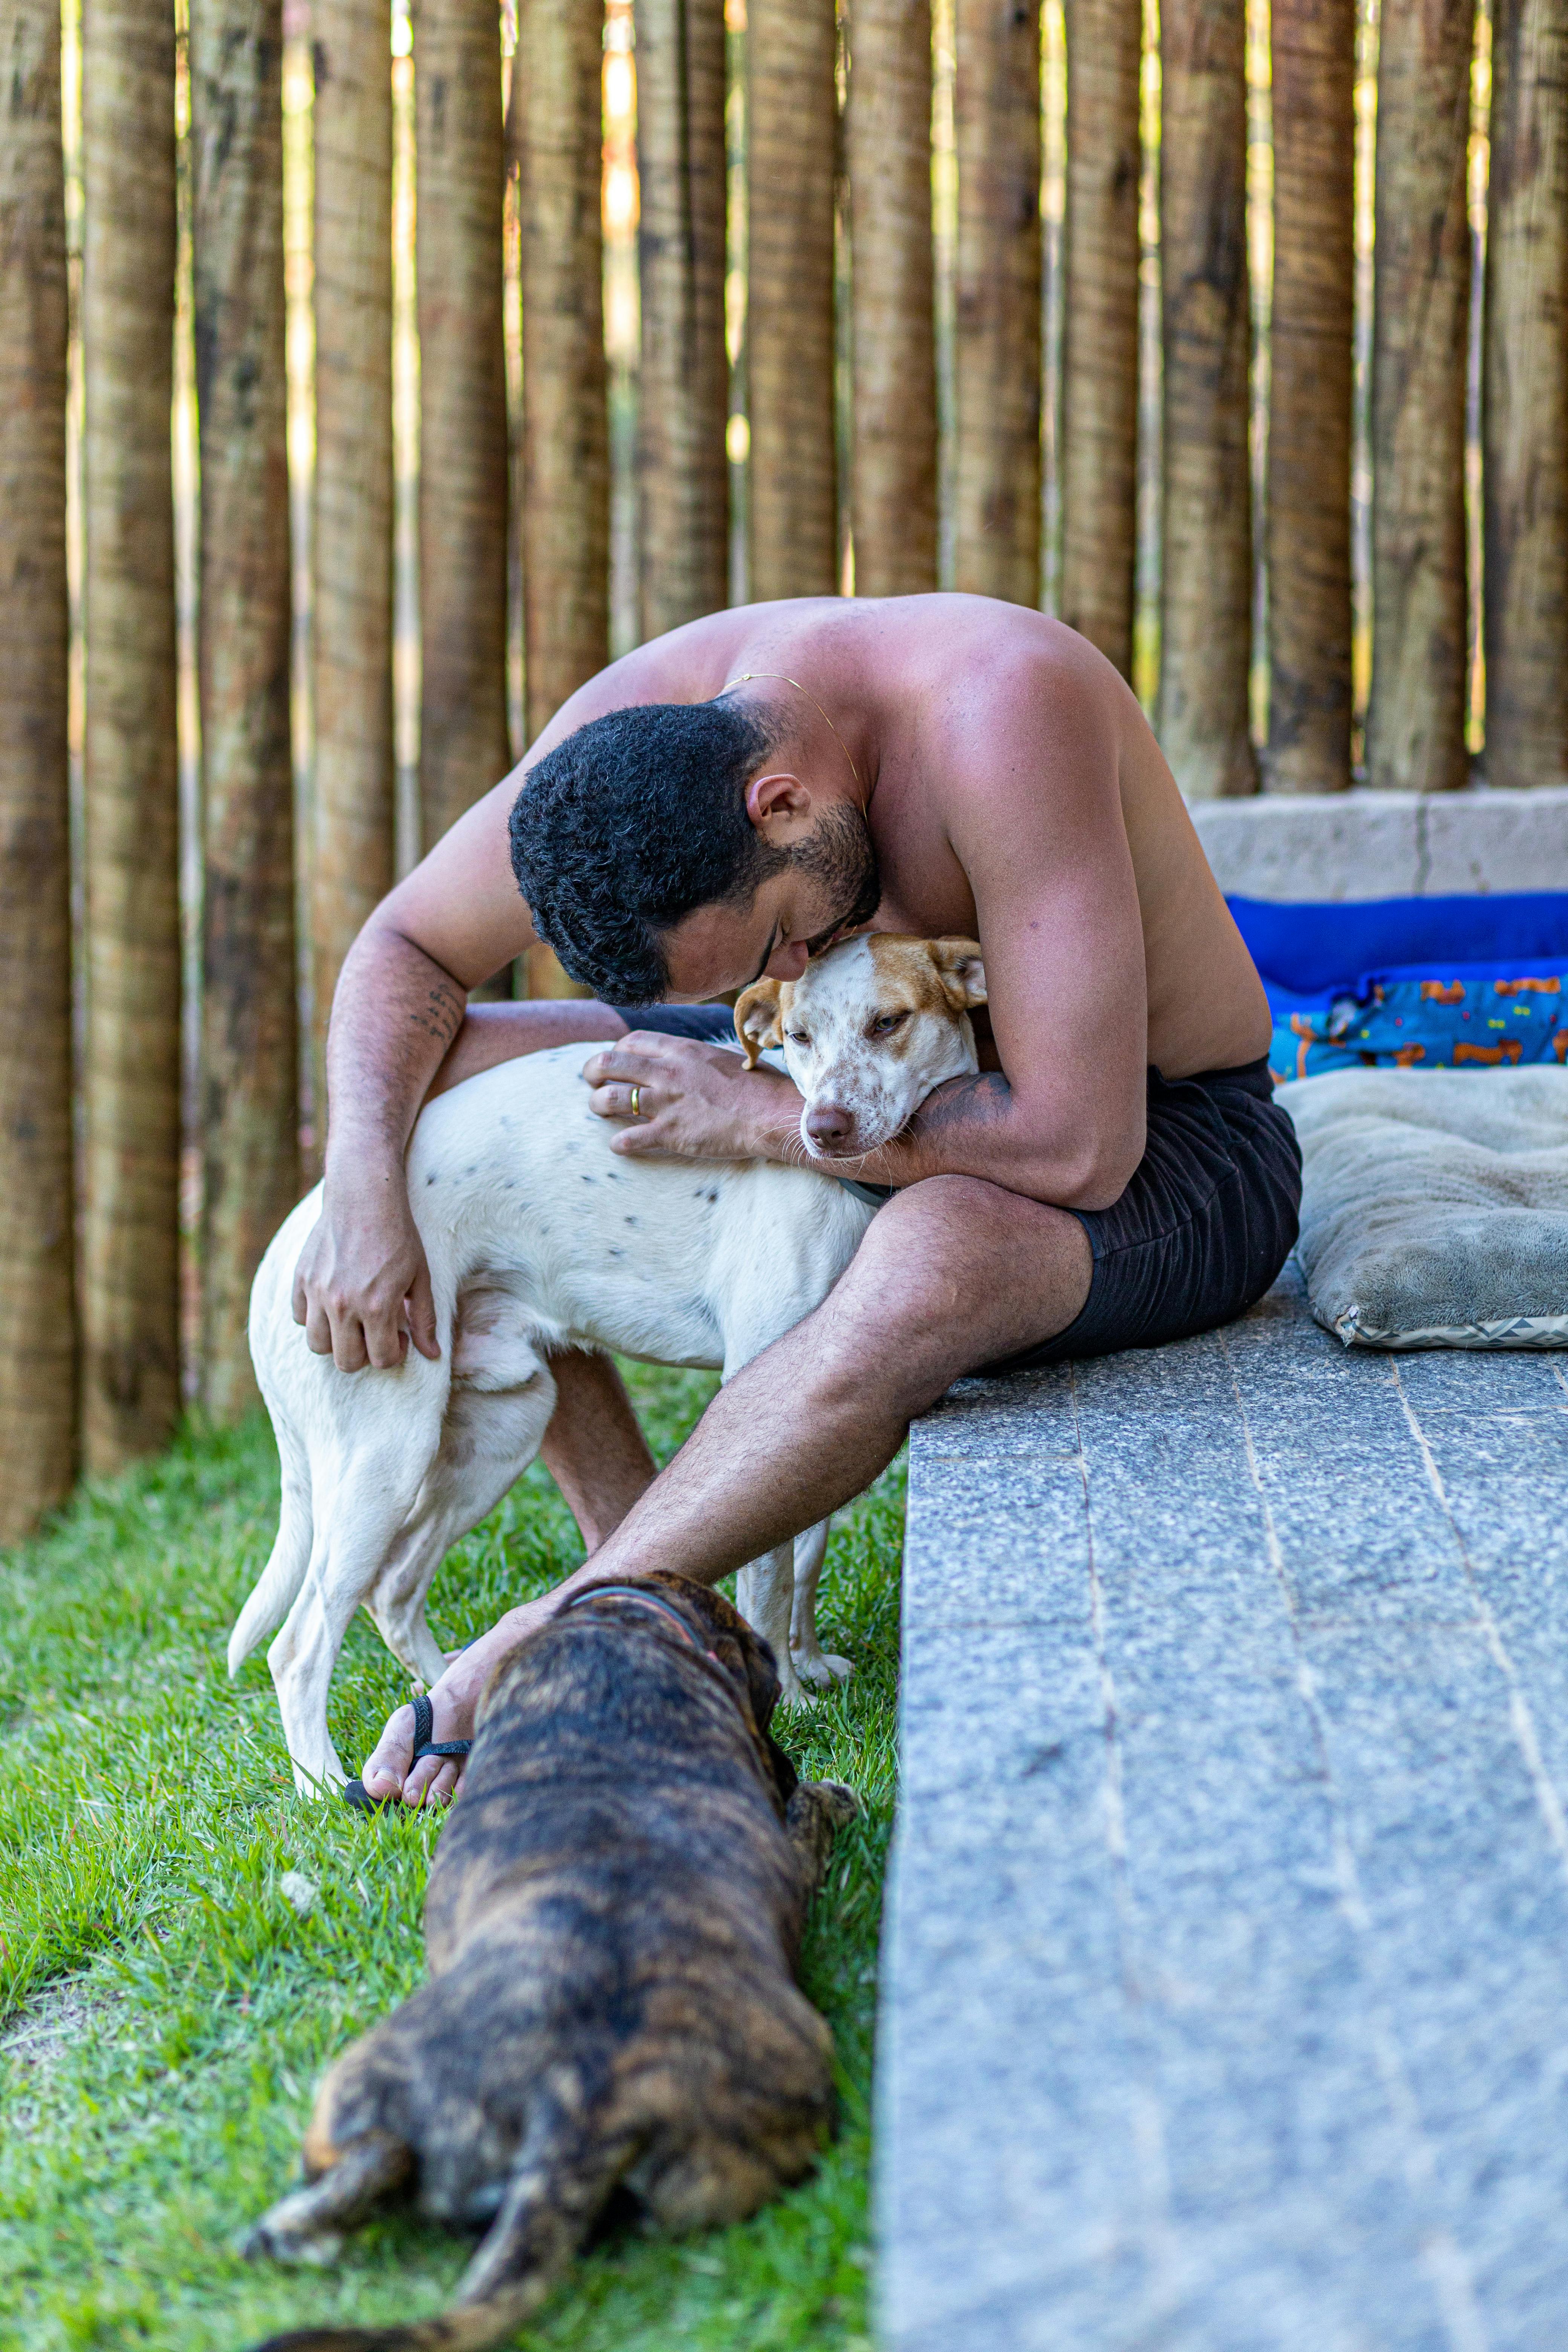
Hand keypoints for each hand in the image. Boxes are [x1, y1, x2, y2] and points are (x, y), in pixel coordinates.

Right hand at [291, 1167, 439, 1371]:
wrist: (364, 1197)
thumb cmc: (398, 1237)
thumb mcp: (420, 1277)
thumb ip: (424, 1318)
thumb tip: (433, 1354)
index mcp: (377, 1306)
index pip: (380, 1359)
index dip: (394, 1352)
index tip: (399, 1335)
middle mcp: (343, 1304)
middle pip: (346, 1361)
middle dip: (365, 1353)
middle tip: (376, 1330)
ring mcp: (317, 1292)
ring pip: (317, 1345)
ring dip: (336, 1340)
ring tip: (352, 1320)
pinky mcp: (300, 1278)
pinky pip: (299, 1317)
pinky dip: (314, 1317)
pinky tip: (333, 1302)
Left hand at [582, 1033, 800, 1162]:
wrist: (770, 1114)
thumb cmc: (755, 1086)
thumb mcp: (721, 1058)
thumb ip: (694, 1057)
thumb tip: (684, 1060)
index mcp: (680, 1050)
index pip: (630, 1041)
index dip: (616, 1051)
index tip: (618, 1062)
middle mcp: (666, 1072)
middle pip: (608, 1064)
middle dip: (592, 1073)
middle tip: (593, 1083)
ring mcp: (666, 1103)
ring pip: (609, 1099)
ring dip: (597, 1105)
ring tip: (600, 1110)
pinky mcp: (670, 1133)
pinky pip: (628, 1138)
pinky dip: (619, 1143)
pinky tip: (621, 1145)